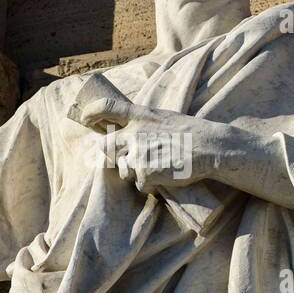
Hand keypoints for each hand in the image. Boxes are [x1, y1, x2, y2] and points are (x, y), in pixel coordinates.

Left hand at [76, 98, 256, 194]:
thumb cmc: (191, 133)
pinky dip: (151, 185)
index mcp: (140, 116)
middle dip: (109, 156)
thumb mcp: (164, 118)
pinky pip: (140, 185)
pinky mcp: (144, 173)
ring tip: (159, 167)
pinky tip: (166, 177)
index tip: (85, 118)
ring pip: (124, 170)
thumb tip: (125, 132)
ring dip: (136, 173)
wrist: (208, 148)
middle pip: (106, 146)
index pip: (107, 107)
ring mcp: (137, 154)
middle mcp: (134, 134)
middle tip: (125, 160)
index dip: (92, 112)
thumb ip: (142, 124)